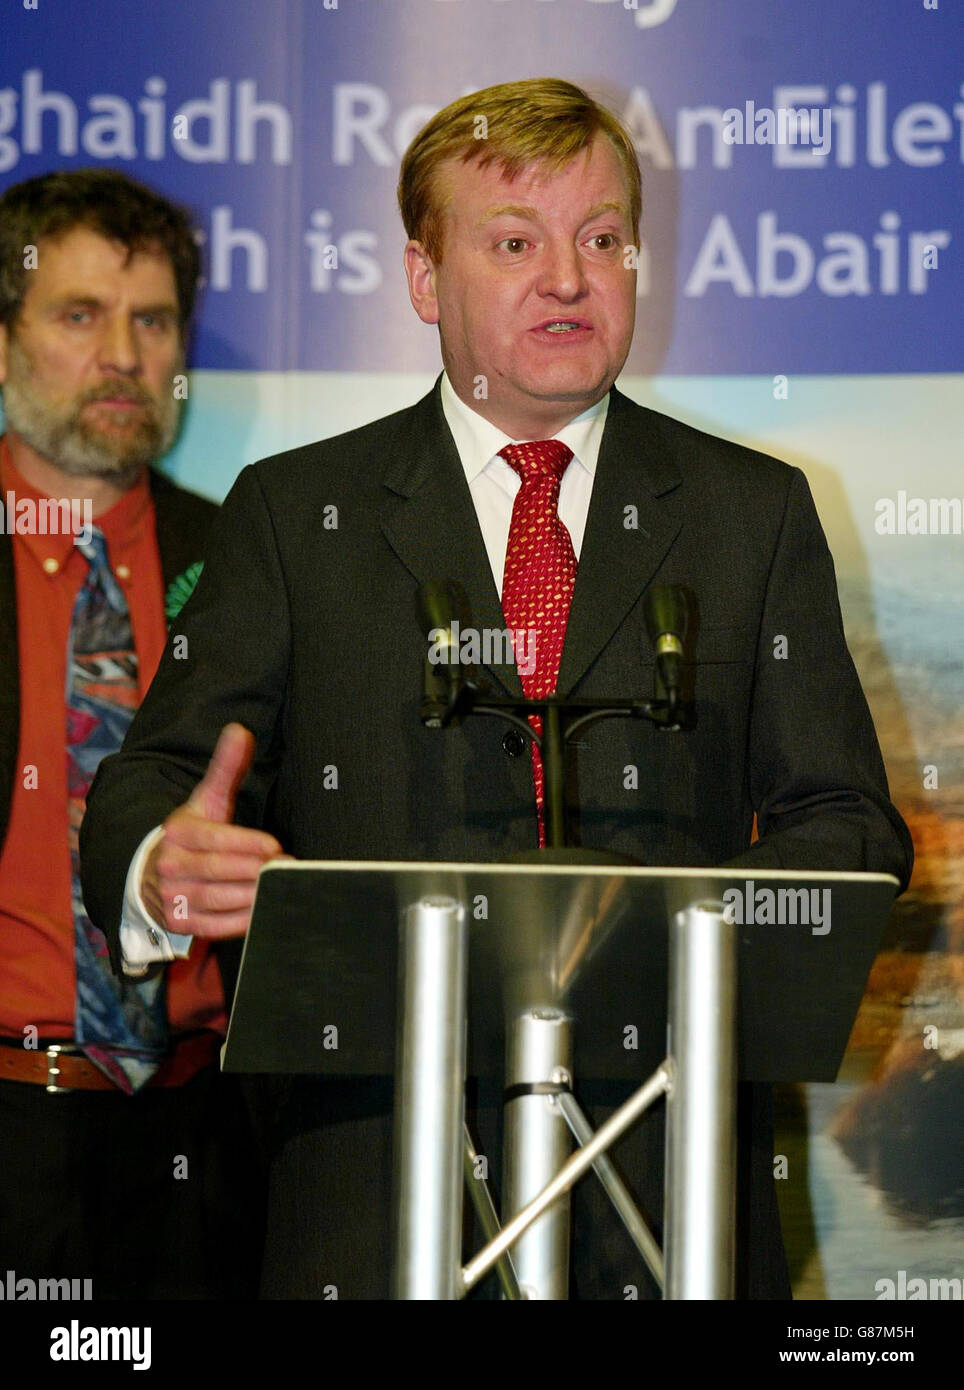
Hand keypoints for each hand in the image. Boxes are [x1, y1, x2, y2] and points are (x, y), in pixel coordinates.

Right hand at [140, 723, 282, 937]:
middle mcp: (169, 864)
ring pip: (217, 899)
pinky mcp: (178, 922)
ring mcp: (171, 896)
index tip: (275, 845)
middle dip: (256, 870)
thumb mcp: (206, 800)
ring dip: (252, 895)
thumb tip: (240, 731)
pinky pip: (213, 925)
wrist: (153, 871)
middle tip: (286, 867)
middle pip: (218, 870)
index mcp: (178, 831)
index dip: (247, 843)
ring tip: (278, 887)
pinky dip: (239, 920)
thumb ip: (225, 768)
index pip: (215, 839)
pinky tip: (261, 908)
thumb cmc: (192, 833)